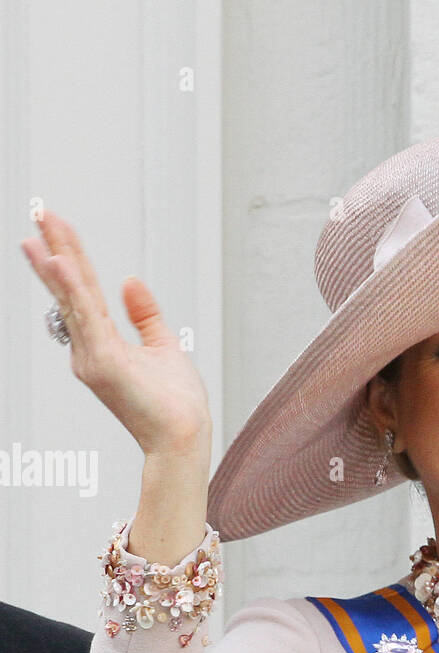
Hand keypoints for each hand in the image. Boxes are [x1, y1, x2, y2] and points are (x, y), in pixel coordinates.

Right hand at [21, 208, 210, 460]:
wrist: (184, 438)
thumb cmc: (176, 406)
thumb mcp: (163, 346)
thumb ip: (145, 314)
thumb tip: (130, 281)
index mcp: (103, 346)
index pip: (84, 292)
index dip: (72, 258)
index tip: (58, 228)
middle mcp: (90, 352)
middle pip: (71, 291)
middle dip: (56, 251)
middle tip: (40, 214)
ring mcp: (93, 359)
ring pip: (73, 301)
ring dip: (57, 264)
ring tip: (40, 233)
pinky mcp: (103, 365)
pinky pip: (86, 319)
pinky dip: (74, 291)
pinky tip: (62, 266)